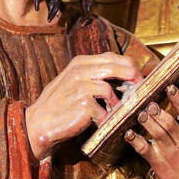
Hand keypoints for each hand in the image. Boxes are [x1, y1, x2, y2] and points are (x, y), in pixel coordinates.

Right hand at [25, 53, 141, 158]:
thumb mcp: (73, 81)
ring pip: (109, 89)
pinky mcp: (83, 104)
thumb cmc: (59, 104)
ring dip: (115, 102)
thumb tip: (121, 75)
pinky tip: (99, 122)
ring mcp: (81, 87)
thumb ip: (93, 74)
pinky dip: (104, 118)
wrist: (39, 122)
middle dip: (132, 77)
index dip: (128, 65)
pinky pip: (103, 111)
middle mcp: (80, 71)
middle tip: (140, 88)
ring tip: (112, 111)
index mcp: (80, 62)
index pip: (111, 57)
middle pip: (115, 67)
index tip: (137, 76)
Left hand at [124, 79, 178, 178]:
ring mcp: (171, 153)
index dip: (178, 98)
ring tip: (140, 113)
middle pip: (171, 123)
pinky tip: (128, 133)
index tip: (169, 86)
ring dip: (148, 123)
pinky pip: (146, 151)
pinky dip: (136, 142)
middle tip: (149, 101)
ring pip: (158, 135)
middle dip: (159, 112)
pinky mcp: (160, 163)